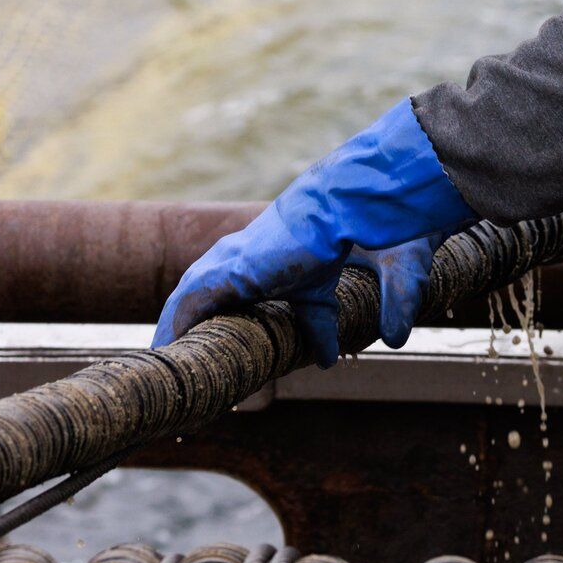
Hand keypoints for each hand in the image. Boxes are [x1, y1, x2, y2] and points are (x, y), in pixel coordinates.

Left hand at [151, 98, 469, 351]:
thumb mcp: (391, 274)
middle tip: (194, 360)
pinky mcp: (231, 268)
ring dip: (179, 327)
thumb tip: (395, 339)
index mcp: (285, 255)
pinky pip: (189, 302)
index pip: (262, 293)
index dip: (266, 327)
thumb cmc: (377, 225)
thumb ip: (392, 305)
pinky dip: (175, 325)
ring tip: (167, 358)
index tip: (279, 358)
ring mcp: (237, 259)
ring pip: (193, 298)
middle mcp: (254, 256)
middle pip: (212, 294)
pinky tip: (167, 349)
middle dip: (200, 325)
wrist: (360, 203)